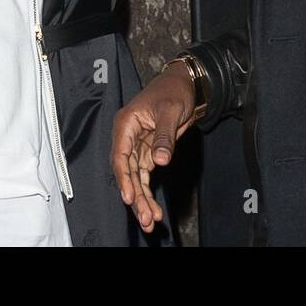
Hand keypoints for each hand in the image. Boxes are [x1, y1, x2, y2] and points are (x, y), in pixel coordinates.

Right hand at [111, 66, 196, 232]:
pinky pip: (144, 176)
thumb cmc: (174, 91)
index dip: (123, 178)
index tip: (129, 197)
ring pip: (135, 178)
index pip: (120, 156)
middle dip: (135, 196)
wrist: (186, 85)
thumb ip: (165, 136)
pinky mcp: (148, 153)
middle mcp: (128, 137)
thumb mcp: (171, 111)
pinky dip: (147, 192)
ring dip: (141, 199)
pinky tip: (153, 208)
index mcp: (126, 124)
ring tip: (149, 221)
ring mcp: (137, 147)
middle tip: (145, 218)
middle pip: (126, 172)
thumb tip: (160, 161)